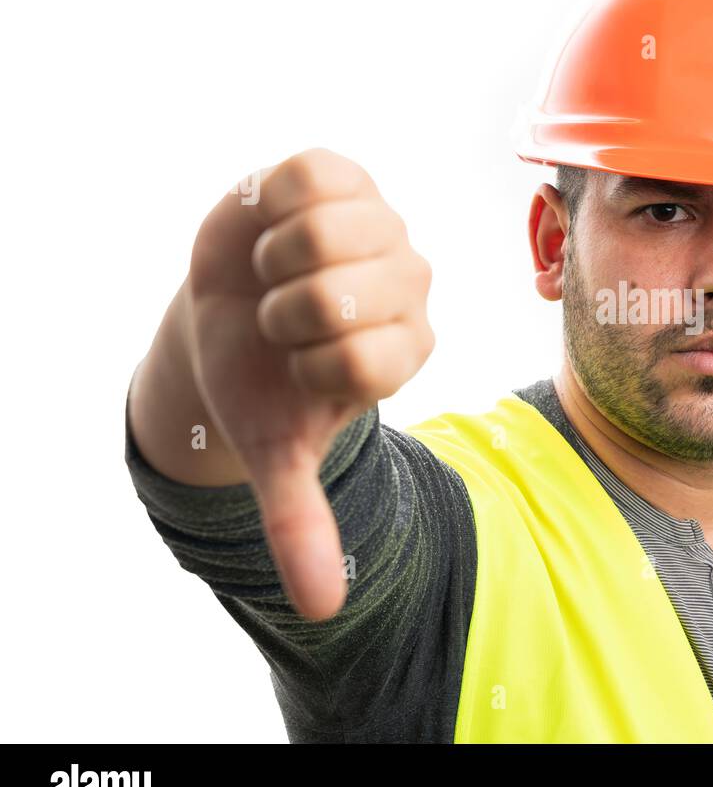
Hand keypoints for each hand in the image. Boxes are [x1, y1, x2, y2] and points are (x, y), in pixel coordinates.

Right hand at [187, 148, 433, 619]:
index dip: (306, 362)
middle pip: (342, 296)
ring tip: (278, 272)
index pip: (367, 358)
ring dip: (274, 262)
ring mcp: (382, 224)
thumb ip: (304, 523)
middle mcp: (411, 284)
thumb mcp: (280, 453)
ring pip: (327, 233)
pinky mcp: (345, 176)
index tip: (298, 362)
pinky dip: (272, 204)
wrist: (228, 314)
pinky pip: (310, 175)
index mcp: (407, 348)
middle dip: (283, 315)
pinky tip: (274, 224)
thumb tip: (323, 611)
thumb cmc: (263, 382)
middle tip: (283, 318)